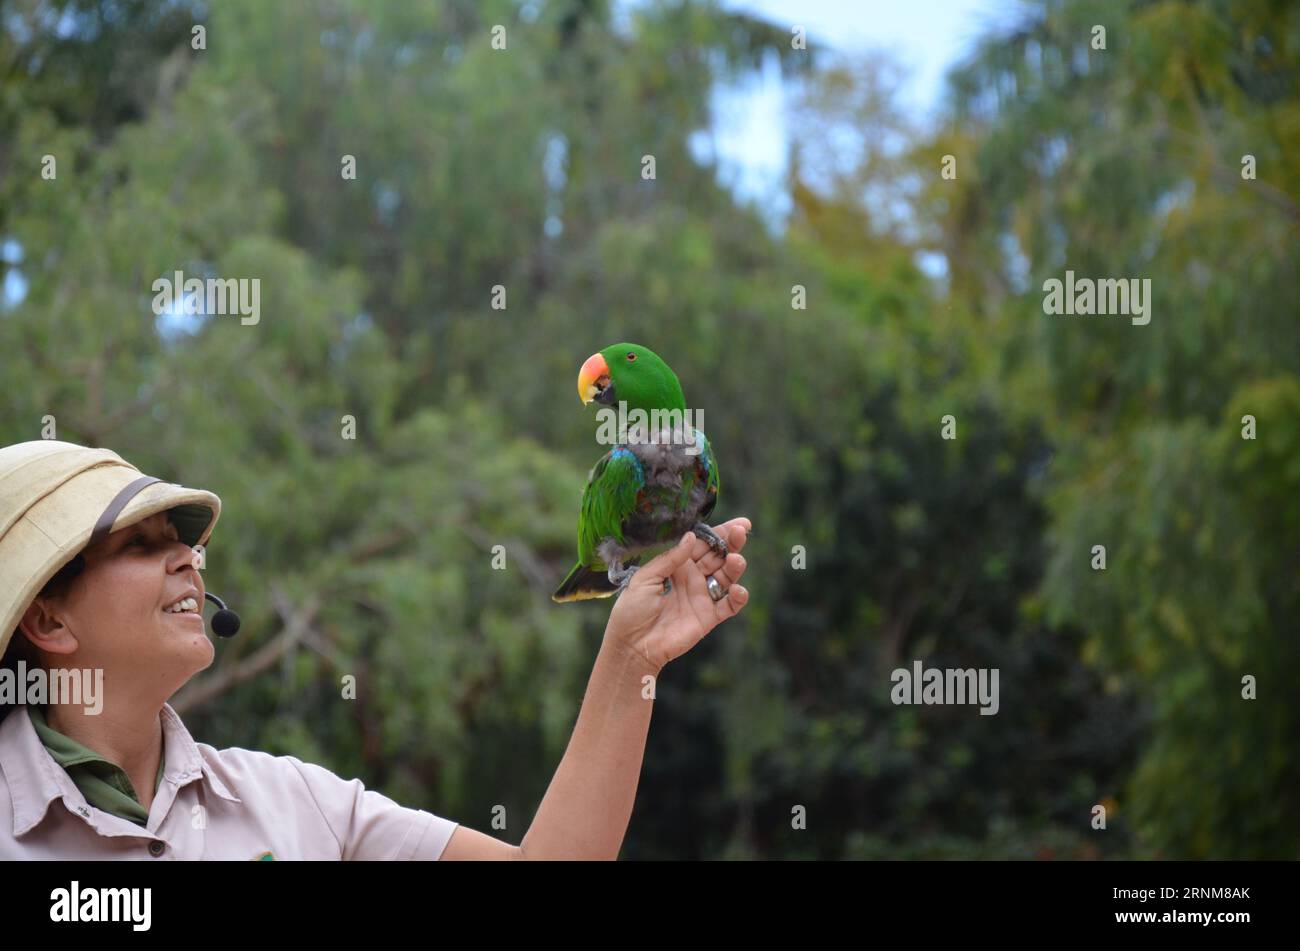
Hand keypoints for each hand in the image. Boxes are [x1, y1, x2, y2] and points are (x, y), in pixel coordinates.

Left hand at [604, 517, 750, 673]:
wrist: (632, 645)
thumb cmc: (632, 610)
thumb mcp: (645, 578)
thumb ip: (670, 559)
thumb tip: (690, 537)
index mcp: (677, 566)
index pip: (702, 544)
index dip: (719, 533)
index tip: (738, 522)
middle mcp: (693, 579)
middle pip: (718, 557)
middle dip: (732, 543)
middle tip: (741, 532)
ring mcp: (702, 597)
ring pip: (726, 578)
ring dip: (735, 567)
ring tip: (736, 560)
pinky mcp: (708, 617)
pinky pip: (729, 606)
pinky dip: (738, 598)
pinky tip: (738, 590)